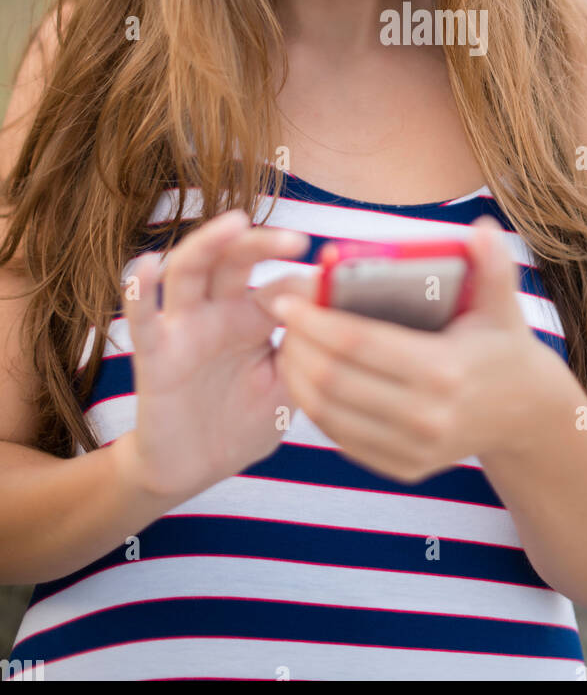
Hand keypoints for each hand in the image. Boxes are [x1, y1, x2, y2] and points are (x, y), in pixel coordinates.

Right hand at [122, 209, 309, 500]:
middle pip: (234, 261)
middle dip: (262, 243)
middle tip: (297, 239)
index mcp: (254, 318)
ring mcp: (184, 329)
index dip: (306, 283)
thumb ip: (307, 354)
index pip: (279, 284)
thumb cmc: (243, 424)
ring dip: (209, 243)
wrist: (193, 471)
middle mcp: (219, 313)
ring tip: (234, 222)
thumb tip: (339, 316)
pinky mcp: (155, 356)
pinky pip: (144, 321)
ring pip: (189, 272)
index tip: (336, 285)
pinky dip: (140, 292)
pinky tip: (145, 266)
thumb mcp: (287, 390)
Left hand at [266, 216, 550, 483]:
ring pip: (330, 413)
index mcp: (444, 369)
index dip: (316, 320)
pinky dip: (316, 407)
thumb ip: (493, 263)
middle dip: (297, 345)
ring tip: (285, 343)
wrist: (525, 413)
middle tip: (279, 315)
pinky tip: (306, 377)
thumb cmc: (502, 345)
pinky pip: (342, 438)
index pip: (360, 343)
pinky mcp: (403, 467)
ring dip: (297, 377)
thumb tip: (480, 228)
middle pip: (335, 380)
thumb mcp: (502, 304)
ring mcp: (414, 448)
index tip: (287, 298)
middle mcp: (427, 416)